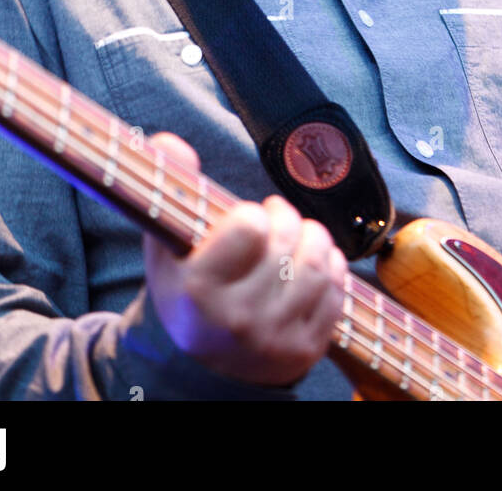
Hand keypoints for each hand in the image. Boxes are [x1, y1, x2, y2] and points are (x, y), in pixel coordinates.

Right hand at [143, 132, 348, 386]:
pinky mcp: (304, 351)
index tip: (246, 218)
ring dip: (313, 237)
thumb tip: (169, 140)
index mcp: (199, 290)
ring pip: (317, 266)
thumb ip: (167, 184)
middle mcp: (238, 319)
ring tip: (295, 235)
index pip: (251, 228)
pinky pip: (335, 293)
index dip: (252, 214)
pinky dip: (330, 268)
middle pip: (287, 243)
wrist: (200, 361)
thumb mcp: (165, 241)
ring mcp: (274, 340)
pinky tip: (308, 263)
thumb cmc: (184, 288)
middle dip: (286, 218)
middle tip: (275, 217)